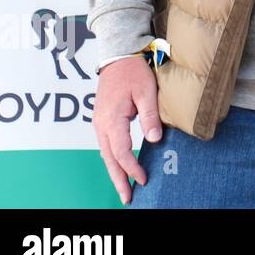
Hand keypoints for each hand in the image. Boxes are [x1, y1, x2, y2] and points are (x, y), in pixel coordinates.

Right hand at [93, 56, 161, 204]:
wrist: (118, 57)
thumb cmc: (133, 72)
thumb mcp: (147, 91)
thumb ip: (150, 116)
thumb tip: (154, 139)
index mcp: (111, 119)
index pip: (122, 151)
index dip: (132, 168)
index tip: (144, 179)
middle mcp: (101, 124)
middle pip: (109, 159)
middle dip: (118, 179)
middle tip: (127, 197)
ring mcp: (100, 123)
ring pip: (106, 154)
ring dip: (115, 171)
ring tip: (124, 187)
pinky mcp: (103, 121)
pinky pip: (107, 145)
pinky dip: (113, 159)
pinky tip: (120, 166)